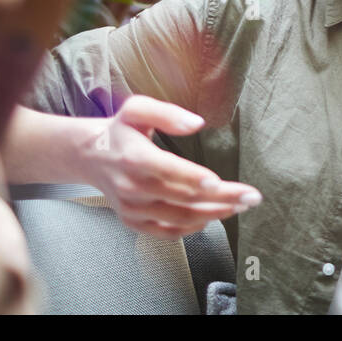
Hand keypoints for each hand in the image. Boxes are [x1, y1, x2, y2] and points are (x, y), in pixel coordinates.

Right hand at [79, 95, 261, 237]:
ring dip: (214, 214)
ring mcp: (132, 209)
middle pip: (183, 197)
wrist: (91, 156)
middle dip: (221, 198)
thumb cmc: (121, 130)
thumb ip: (167, 113)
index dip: (194, 177)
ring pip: (179, 218)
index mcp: (133, 158)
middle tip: (251, 197)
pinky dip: (193, 228)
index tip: (219, 181)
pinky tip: (214, 217)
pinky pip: (167, 231)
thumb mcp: (138, 109)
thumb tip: (197, 123)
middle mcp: (131, 187)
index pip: (167, 170)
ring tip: (240, 206)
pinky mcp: (133, 222)